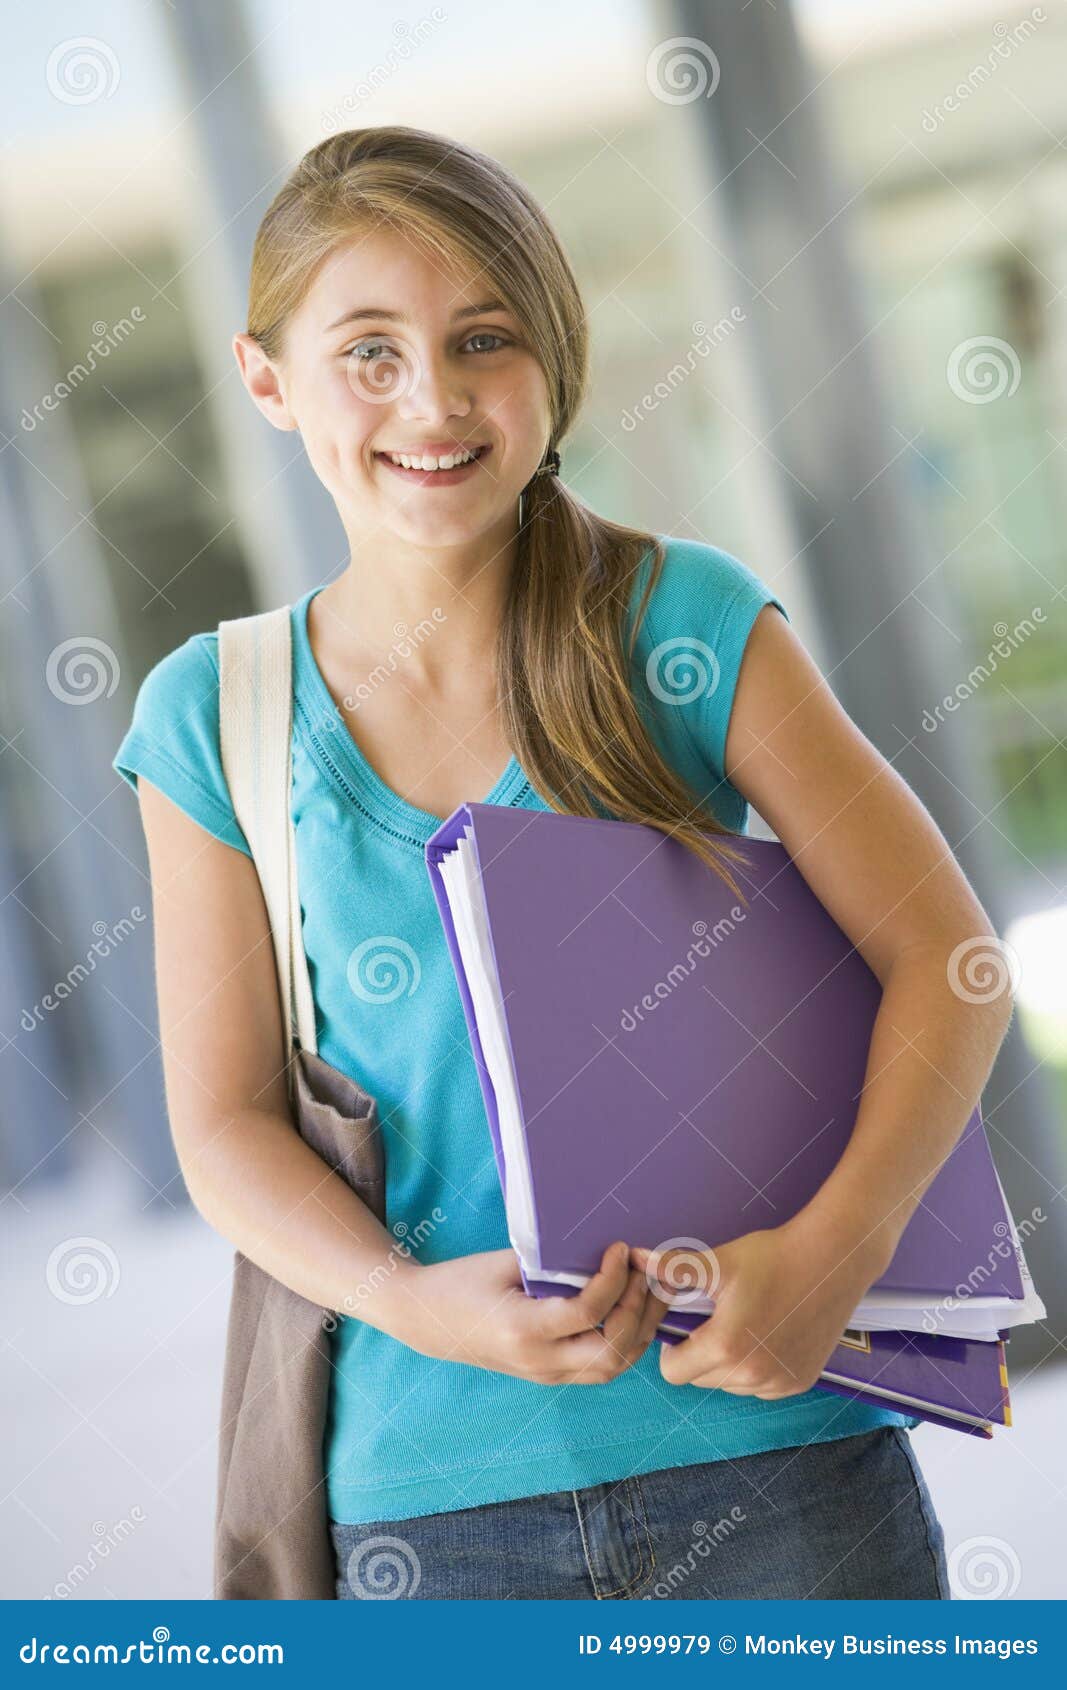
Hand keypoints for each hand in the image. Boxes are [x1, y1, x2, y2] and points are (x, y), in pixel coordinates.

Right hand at [395, 1241, 671, 1384]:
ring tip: (650, 1290)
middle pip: (611, 1351)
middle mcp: (539, 1362)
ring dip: (640, 1331)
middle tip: (644, 1271)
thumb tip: (600, 1243)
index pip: (587, 1314)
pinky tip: (634, 1311)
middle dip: (638, 1310)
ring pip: (613, 1367)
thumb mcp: (504, 1262)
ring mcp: (546, 1375)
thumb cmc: (462, 1281)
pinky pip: (601, 1368)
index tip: (621, 1248)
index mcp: (523, 1330)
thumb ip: (552, 1260)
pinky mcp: (551, 1377)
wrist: (427, 1321)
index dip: (614, 1280)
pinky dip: (626, 1343)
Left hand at [632, 1211, 890, 1396]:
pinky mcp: (799, 1382)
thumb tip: (636, 1259)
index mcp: (726, 1346)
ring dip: (728, 1363)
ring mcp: (779, 1383)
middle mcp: (753, 1374)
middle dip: (699, 1354)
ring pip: (731, 1385)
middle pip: (701, 1379)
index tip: (683, 1325)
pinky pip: (761, 1387)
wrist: (833, 1258)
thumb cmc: (773, 1257)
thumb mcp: (720, 1263)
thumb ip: (674, 1269)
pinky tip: (767, 1334)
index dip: (671, 1349)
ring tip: (744, 1324)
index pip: (674, 1372)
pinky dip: (755, 1369)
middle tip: (715, 1319)